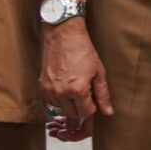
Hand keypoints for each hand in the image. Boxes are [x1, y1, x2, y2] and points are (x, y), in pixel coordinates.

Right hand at [40, 19, 111, 137]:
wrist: (63, 35)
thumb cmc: (82, 50)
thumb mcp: (98, 72)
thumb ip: (102, 94)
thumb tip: (108, 111)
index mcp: (78, 90)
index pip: (85, 113)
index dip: (92, 110)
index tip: (94, 104)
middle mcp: (61, 93)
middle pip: (72, 114)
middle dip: (81, 110)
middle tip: (86, 99)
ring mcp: (50, 90)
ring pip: (60, 110)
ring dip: (69, 107)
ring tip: (75, 95)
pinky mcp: (42, 85)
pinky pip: (50, 103)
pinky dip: (58, 102)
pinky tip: (65, 93)